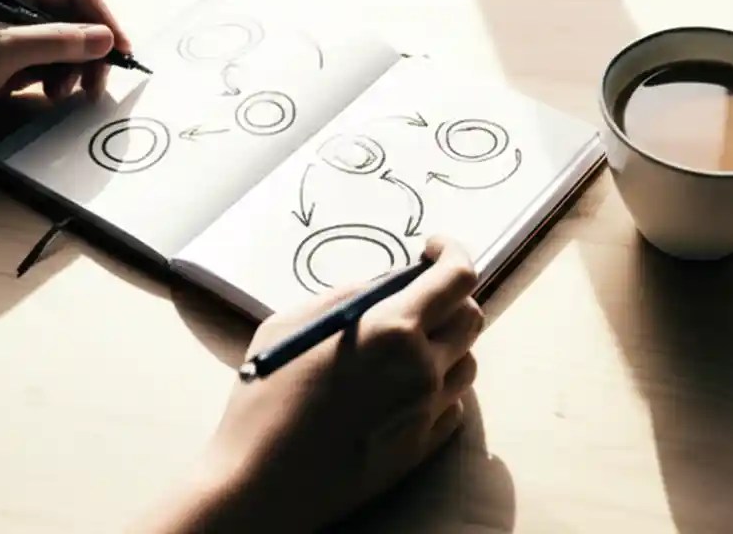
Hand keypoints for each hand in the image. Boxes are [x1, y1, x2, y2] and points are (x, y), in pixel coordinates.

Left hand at [0, 0, 132, 145]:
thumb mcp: (0, 53)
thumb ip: (55, 42)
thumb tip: (106, 39)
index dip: (102, 17)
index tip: (120, 51)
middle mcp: (15, 6)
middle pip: (76, 19)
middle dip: (90, 51)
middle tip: (94, 84)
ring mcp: (15, 36)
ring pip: (69, 46)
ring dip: (76, 70)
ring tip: (63, 94)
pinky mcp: (13, 63)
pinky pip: (54, 65)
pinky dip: (61, 80)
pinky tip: (51, 96)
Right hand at [133, 236, 484, 532]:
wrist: (262, 483)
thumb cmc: (265, 397)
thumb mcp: (293, 323)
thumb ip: (350, 295)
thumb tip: (389, 281)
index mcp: (390, 329)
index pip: (458, 277)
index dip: (453, 252)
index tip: (434, 248)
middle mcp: (421, 368)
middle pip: (471, 316)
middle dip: (449, 297)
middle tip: (416, 297)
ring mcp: (427, 412)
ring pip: (467, 361)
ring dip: (445, 343)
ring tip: (403, 346)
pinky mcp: (424, 446)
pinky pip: (453, 403)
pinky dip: (437, 385)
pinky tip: (399, 387)